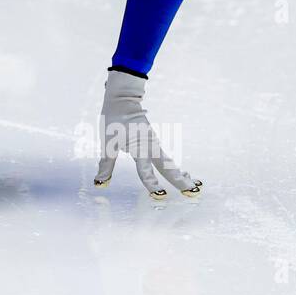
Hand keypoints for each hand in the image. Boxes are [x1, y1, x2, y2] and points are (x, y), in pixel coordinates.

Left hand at [94, 68, 201, 198]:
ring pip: (169, 163)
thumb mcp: (107, 143)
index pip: (145, 169)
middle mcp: (150, 146)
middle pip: (167, 167)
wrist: (123, 99)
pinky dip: (175, 167)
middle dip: (179, 180)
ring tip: (195, 185)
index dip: (151, 182)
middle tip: (192, 193)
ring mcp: (154, 144)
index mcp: (138, 147)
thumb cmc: (114, 120)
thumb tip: (100, 183)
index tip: (159, 195)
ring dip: (181, 174)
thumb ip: (106, 165)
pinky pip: (166, 158)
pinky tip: (184, 173)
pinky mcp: (154, 143)